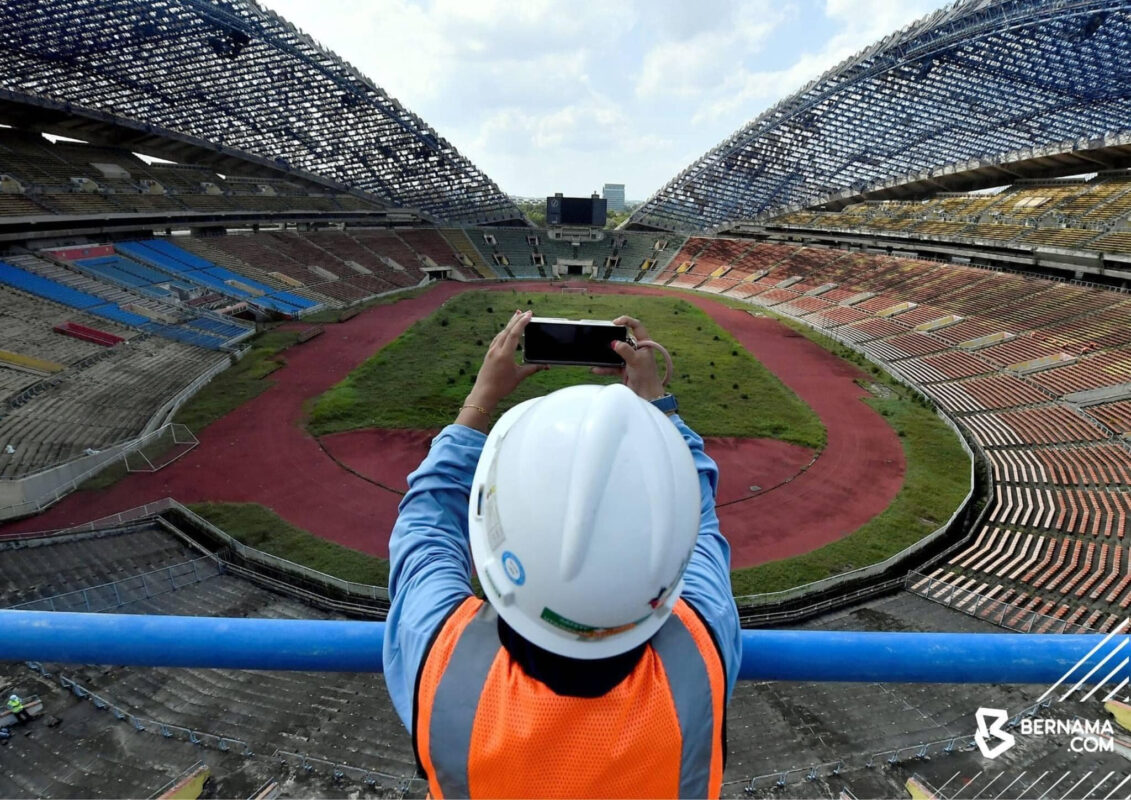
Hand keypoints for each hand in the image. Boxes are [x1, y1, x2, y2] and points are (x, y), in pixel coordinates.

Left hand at [460, 310, 546, 429]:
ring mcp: (491, 351)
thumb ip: (532, 369)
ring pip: (501, 333)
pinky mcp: (488, 354)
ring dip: (509, 324)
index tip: (529, 314)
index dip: (522, 322)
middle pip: (507, 330)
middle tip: (525, 311)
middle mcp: (496, 350)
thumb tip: (545, 366)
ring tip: (516, 316)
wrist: (483, 394)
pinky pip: (497, 339)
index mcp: (505, 354)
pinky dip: (504, 333)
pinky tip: (506, 332)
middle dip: (516, 319)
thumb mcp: (519, 377)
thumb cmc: (501, 387)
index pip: (514, 334)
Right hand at [592, 315, 664, 400]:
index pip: (637, 326)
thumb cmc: (647, 377)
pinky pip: (611, 365)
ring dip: (607, 355)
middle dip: (613, 338)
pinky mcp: (623, 369)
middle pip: (623, 338)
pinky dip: (604, 367)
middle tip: (605, 337)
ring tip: (598, 353)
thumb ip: (625, 350)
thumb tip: (614, 343)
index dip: (627, 321)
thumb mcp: (636, 360)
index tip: (616, 322)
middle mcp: (637, 350)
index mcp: (644, 344)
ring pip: (616, 353)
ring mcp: (630, 359)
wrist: (646, 395)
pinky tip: (597, 368)